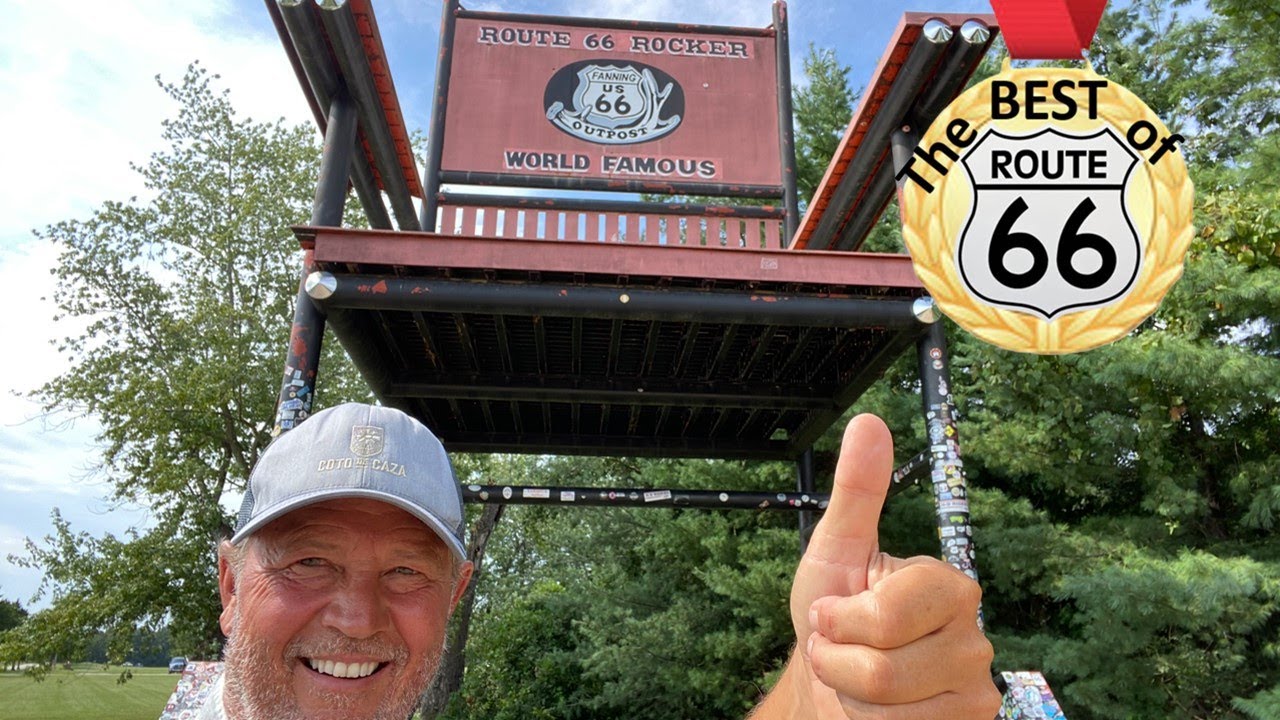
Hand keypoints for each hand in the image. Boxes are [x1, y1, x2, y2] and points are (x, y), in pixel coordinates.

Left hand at [787, 414, 1000, 718]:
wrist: (831, 679)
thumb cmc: (835, 612)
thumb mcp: (834, 549)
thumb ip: (856, 490)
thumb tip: (869, 423)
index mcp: (946, 584)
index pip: (886, 616)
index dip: (839, 620)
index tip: (829, 612)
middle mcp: (973, 635)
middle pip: (883, 669)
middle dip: (838, 661)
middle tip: (839, 647)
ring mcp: (975, 689)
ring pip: (887, 708)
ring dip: (850, 693)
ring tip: (854, 675)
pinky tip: (879, 709)